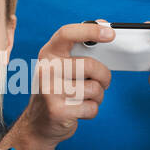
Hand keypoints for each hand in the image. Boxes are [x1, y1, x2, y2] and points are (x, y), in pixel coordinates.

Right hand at [15, 21, 113, 149]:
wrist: (38, 124)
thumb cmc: (58, 91)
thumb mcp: (62, 66)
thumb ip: (81, 47)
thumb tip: (105, 25)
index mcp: (48, 54)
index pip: (67, 34)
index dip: (90, 30)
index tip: (111, 34)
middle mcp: (46, 69)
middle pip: (89, 65)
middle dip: (103, 76)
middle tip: (103, 81)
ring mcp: (50, 91)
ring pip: (94, 88)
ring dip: (98, 96)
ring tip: (86, 98)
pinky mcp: (57, 111)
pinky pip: (91, 108)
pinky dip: (92, 111)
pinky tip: (79, 111)